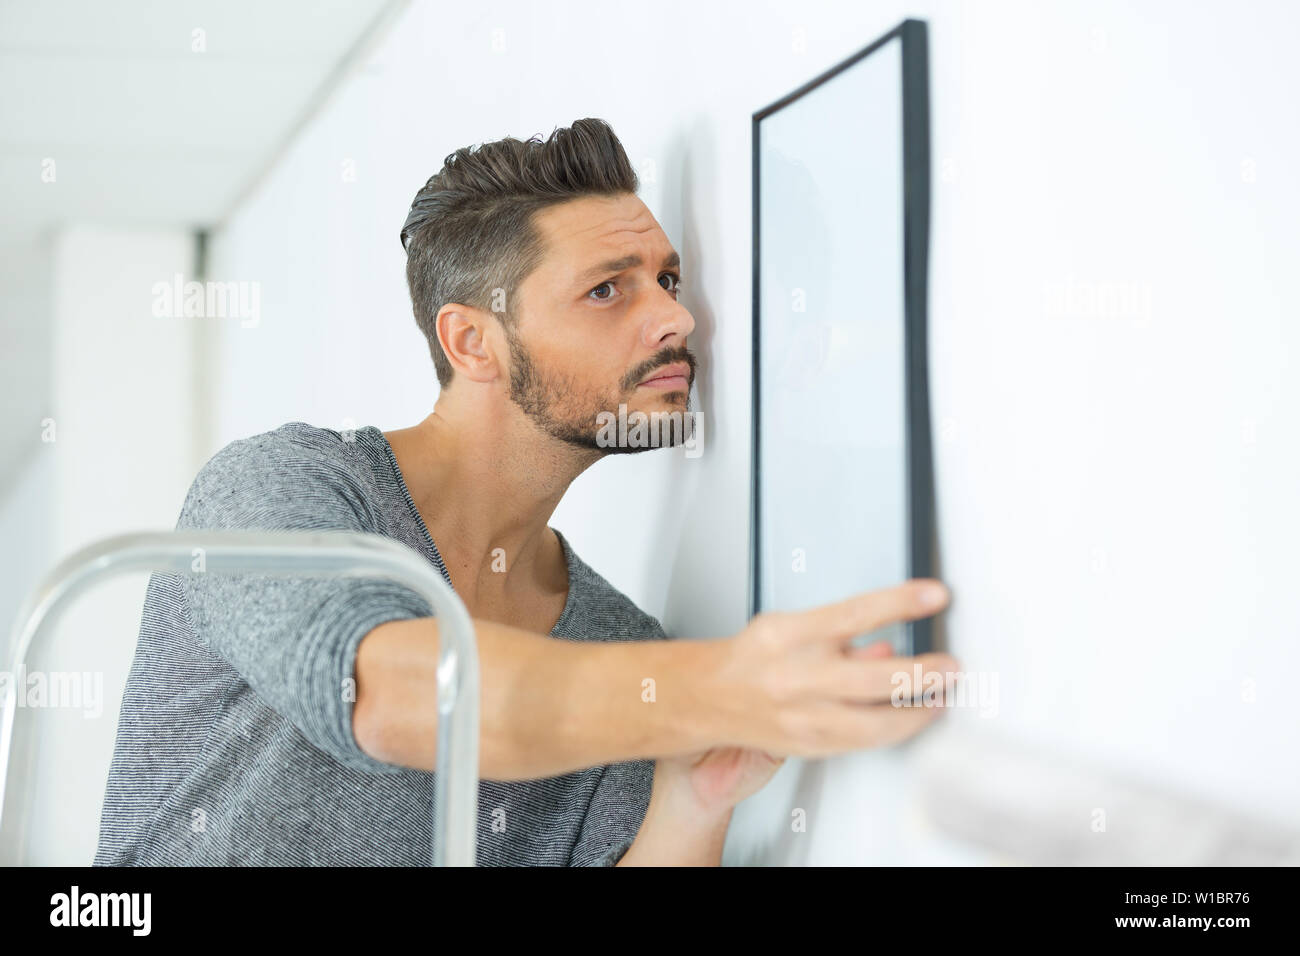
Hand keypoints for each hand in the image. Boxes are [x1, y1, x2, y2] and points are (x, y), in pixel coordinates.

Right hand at [704, 579, 957, 758]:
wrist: (709, 697)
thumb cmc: (751, 656)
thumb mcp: (793, 626)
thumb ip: (842, 633)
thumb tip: (888, 645)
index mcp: (791, 636)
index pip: (855, 614)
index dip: (900, 602)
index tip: (934, 595)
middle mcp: (795, 678)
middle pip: (872, 679)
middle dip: (923, 673)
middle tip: (951, 666)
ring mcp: (801, 717)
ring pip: (873, 723)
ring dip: (916, 712)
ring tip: (939, 698)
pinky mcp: (808, 745)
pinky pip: (861, 743)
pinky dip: (892, 731)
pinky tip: (908, 720)